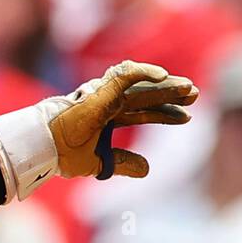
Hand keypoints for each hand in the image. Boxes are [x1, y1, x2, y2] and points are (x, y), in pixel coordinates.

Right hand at [0, 61, 198, 200]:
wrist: (46, 149)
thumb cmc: (65, 154)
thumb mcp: (100, 163)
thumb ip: (123, 163)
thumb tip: (148, 170)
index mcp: (108, 116)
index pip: (143, 111)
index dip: (165, 114)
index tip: (186, 118)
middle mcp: (109, 102)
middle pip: (148, 95)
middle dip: (172, 95)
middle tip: (194, 95)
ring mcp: (106, 94)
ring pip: (143, 84)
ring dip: (167, 85)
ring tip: (189, 88)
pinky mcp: (102, 89)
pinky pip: (128, 74)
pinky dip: (146, 72)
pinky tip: (165, 77)